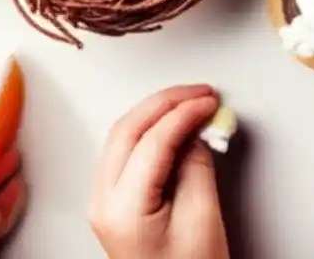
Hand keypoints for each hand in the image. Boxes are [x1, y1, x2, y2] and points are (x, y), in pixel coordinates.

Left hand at [90, 85, 228, 258]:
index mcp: (123, 209)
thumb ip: (198, 167)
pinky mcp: (113, 202)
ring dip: (157, 111)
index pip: (152, 141)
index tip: (210, 102)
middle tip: (201, 93)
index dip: (184, 113)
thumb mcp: (202, 220)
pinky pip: (124, 151)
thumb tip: (199, 130)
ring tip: (192, 103)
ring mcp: (104, 201)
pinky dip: (150, 130)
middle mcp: (104, 202)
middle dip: (167, 102)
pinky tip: (174, 125)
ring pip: (122, 135)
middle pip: (127, 129)